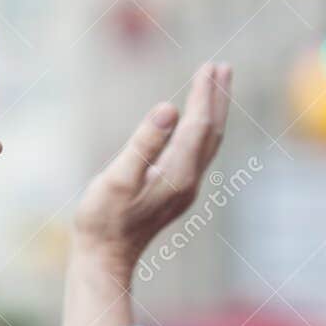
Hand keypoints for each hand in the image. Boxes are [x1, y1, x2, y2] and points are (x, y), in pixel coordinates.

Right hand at [64, 63, 232, 325]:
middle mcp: (188, 181)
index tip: (209, 66)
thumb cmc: (102, 221)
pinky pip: (197, 155)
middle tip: (223, 68)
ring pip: (207, 144)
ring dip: (213, 114)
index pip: (199, 125)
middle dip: (218, 99)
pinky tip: (194, 127)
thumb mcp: (116, 179)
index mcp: (178, 173)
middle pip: (211, 132)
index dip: (204, 95)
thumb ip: (143, 144)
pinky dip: (202, 132)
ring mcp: (184, 189)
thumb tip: (168, 109)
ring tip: (215, 88)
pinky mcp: (174, 194)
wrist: (104, 259)